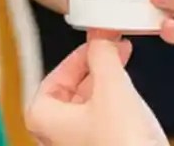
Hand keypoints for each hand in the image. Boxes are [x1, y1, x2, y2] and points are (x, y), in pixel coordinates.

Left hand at [26, 34, 167, 145]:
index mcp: (43, 117)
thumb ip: (103, 55)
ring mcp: (78, 145)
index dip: (79, 56)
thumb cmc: (122, 144)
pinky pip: (101, 120)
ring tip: (125, 67)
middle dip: (95, 67)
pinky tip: (130, 96)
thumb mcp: (112, 86)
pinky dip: (114, 103)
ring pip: (87, 105)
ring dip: (106, 83)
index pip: (55, 76)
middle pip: (71, 90)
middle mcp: (54, 136)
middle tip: (115, 49)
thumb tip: (100, 38)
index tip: (99, 42)